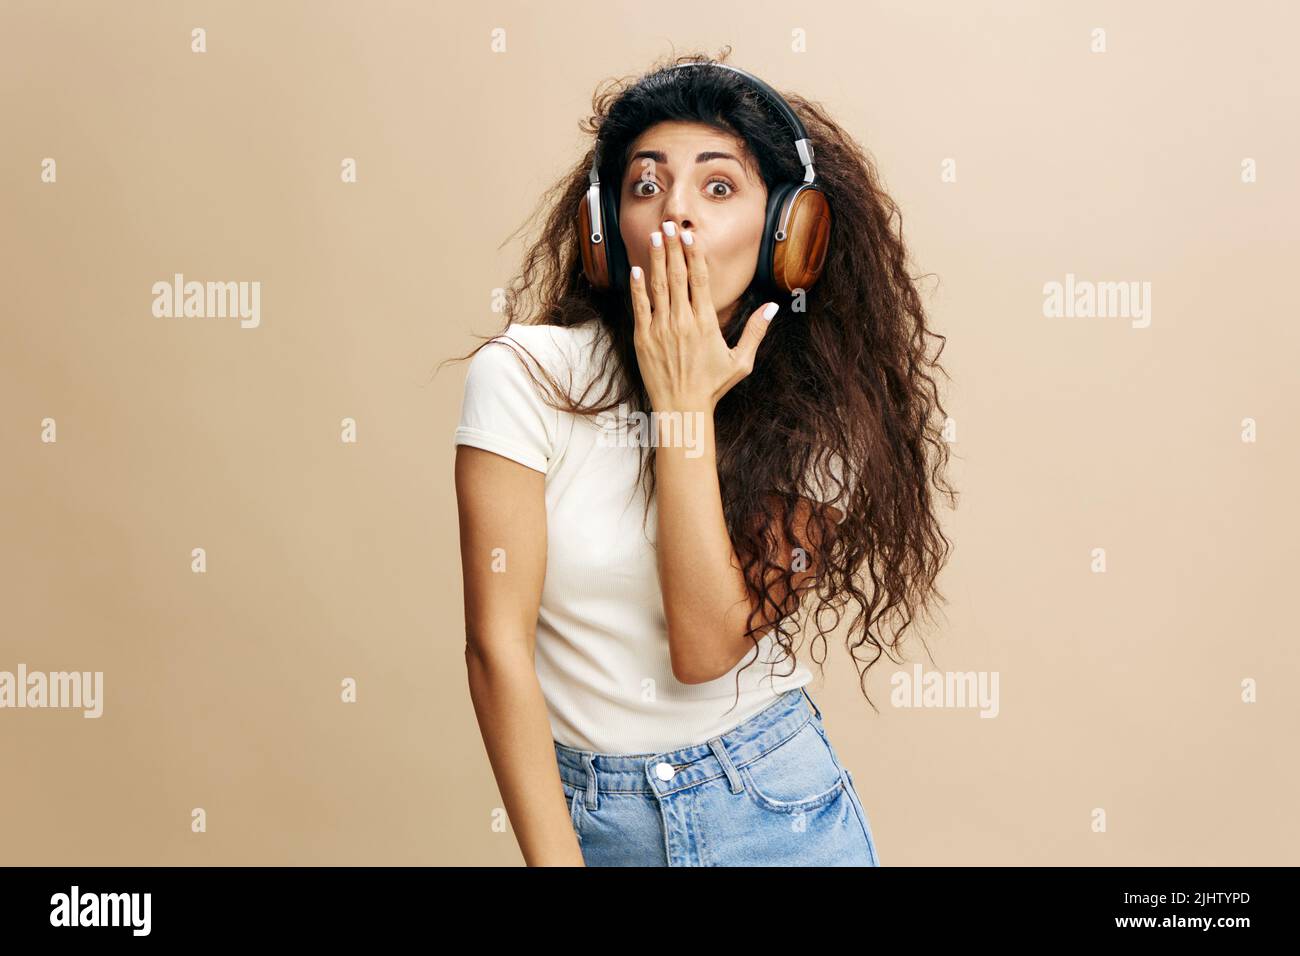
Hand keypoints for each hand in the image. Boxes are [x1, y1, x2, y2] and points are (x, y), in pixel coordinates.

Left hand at [629, 220, 778, 413]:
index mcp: (706, 323)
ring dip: (657, 259)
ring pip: (658, 287)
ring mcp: (660, 329)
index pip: (699, 280)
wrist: (682, 409)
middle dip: (674, 248)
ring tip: (656, 236)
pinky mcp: (643, 339)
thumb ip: (755, 331)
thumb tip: (774, 307)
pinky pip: (640, 307)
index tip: (691, 235)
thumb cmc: (712, 386)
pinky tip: (637, 269)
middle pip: (677, 276)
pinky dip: (638, 287)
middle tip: (670, 224)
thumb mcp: (741, 361)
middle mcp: (682, 322)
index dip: (694, 254)